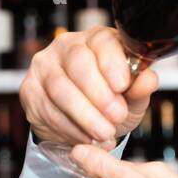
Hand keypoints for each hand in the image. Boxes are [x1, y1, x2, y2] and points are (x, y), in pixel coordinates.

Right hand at [19, 27, 158, 149]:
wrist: (83, 124)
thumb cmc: (110, 102)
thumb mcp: (133, 97)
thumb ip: (141, 87)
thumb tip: (148, 80)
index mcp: (97, 40)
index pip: (102, 41)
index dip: (112, 63)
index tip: (123, 86)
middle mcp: (67, 46)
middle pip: (78, 63)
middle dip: (99, 94)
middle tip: (116, 116)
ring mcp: (44, 66)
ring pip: (60, 89)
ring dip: (84, 115)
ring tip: (104, 133)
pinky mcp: (29, 89)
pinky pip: (47, 108)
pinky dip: (69, 128)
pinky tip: (85, 138)